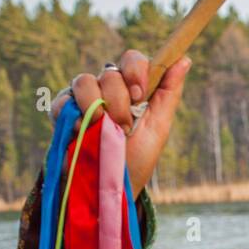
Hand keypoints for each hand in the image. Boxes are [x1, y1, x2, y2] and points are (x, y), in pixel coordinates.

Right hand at [51, 50, 191, 196]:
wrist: (110, 188)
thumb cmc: (136, 158)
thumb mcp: (158, 128)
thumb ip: (169, 93)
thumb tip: (185, 60)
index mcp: (131, 88)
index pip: (132, 60)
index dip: (135, 71)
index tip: (139, 95)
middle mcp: (106, 88)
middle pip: (110, 72)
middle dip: (119, 101)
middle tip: (124, 127)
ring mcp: (83, 99)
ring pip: (84, 81)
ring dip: (96, 108)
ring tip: (102, 131)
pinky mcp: (62, 113)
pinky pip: (63, 101)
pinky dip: (74, 117)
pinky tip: (82, 133)